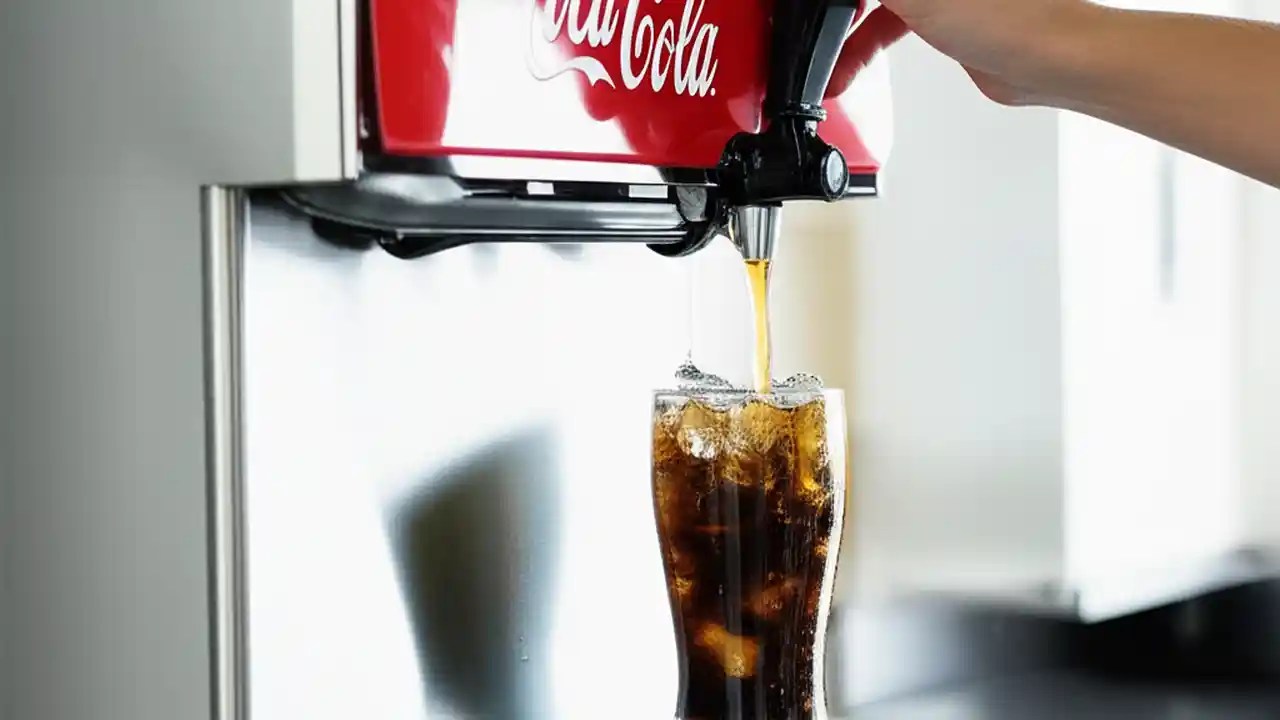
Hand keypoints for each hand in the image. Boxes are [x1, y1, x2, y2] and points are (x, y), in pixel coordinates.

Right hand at [829, 0, 1096, 105]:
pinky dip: (861, 44)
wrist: (1048, 58)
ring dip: (840, 29)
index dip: (826, 0)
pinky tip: (845, 69)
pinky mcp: (941, 9)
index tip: (795, 7)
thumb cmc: (1008, 15)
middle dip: (830, 10)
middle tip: (804, 23)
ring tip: (817, 55)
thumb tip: (841, 1)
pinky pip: (886, 21)